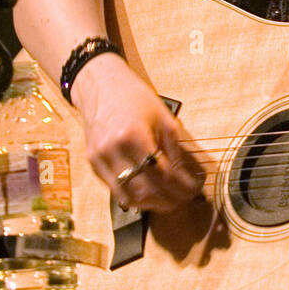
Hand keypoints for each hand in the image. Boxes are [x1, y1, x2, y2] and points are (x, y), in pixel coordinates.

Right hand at [71, 54, 205, 212]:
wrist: (100, 86)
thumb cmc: (134, 98)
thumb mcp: (163, 118)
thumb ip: (175, 149)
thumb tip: (188, 175)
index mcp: (133, 136)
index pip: (162, 174)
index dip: (181, 187)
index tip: (195, 188)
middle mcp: (112, 151)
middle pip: (144, 191)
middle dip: (169, 200)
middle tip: (186, 199)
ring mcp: (99, 160)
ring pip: (128, 197)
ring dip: (152, 204)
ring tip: (171, 200)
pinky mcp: (93, 164)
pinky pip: (116, 190)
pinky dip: (136, 197)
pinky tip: (151, 194)